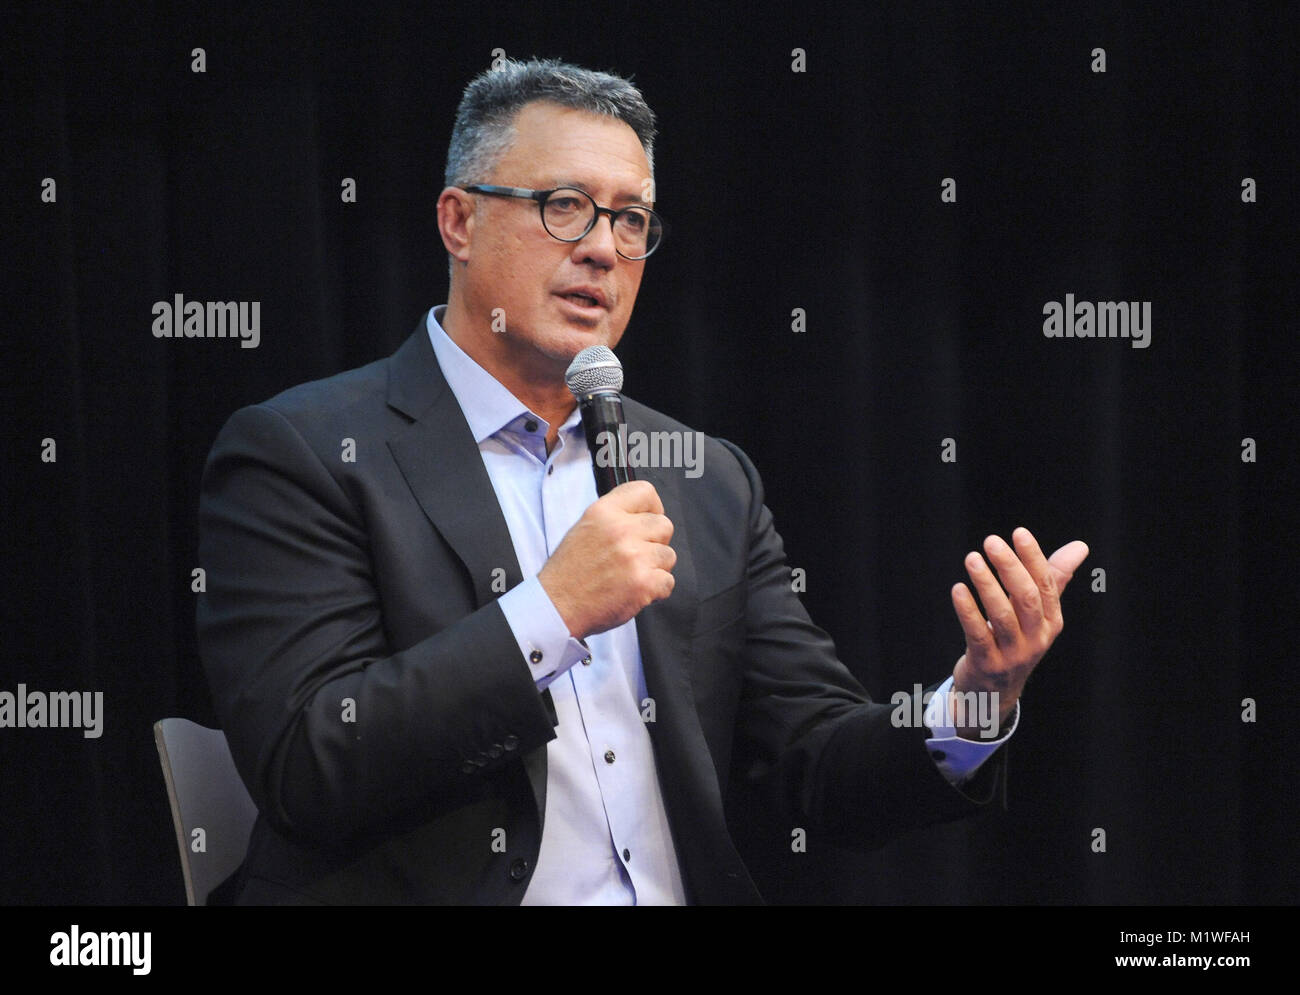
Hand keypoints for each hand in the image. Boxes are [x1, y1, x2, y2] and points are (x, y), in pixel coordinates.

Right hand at [538, 480, 675, 638]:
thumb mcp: (584, 528)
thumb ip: (615, 517)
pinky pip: (668, 581)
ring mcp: (634, 557)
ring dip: (656, 568)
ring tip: (632, 575)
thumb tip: (643, 516)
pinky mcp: (643, 583)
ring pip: (669, 555)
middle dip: (656, 542)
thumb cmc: (569, 572)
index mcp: (604, 512)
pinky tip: (636, 590)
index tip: (649, 519)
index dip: (653, 507)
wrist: (557, 606)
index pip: (645, 492)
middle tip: (638, 555)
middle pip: (664, 525)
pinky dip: (656, 590)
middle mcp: (620, 530)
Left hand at [950, 528, 1088, 737]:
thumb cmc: (1016, 640)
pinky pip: (978, 634)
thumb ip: (1053, 578)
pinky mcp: (987, 664)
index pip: (1046, 584)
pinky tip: (958, 589)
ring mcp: (1013, 654)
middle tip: (991, 541)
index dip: (1033, 557)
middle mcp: (1037, 638)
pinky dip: (967, 610)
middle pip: (1026, 598)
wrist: (994, 691)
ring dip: (986, 584)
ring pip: (1002, 615)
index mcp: (1052, 621)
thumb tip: (1080, 546)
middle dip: (1010, 567)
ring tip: (972, 559)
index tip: (1019, 532)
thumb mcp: (1037, 613)